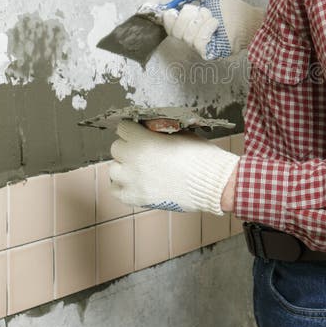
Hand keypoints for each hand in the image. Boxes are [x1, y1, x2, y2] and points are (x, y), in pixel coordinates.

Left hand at [109, 121, 238, 214]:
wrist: (212, 184)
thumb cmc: (200, 157)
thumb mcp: (180, 134)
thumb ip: (159, 132)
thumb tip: (150, 130)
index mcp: (144, 141)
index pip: (122, 128)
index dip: (133, 130)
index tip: (139, 134)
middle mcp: (134, 160)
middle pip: (116, 148)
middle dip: (128, 148)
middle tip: (142, 152)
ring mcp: (133, 181)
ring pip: (113, 170)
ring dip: (124, 167)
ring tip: (139, 169)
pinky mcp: (136, 198)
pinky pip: (116, 191)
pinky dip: (123, 187)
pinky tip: (137, 183)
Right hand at [162, 0, 263, 59]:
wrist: (248, 18)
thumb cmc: (231, 9)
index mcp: (190, 25)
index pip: (170, 26)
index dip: (168, 17)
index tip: (173, 8)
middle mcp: (193, 37)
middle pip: (174, 32)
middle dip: (186, 17)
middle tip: (200, 10)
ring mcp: (201, 46)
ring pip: (186, 37)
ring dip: (200, 22)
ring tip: (213, 17)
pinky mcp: (210, 53)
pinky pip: (198, 43)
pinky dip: (206, 30)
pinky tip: (215, 25)